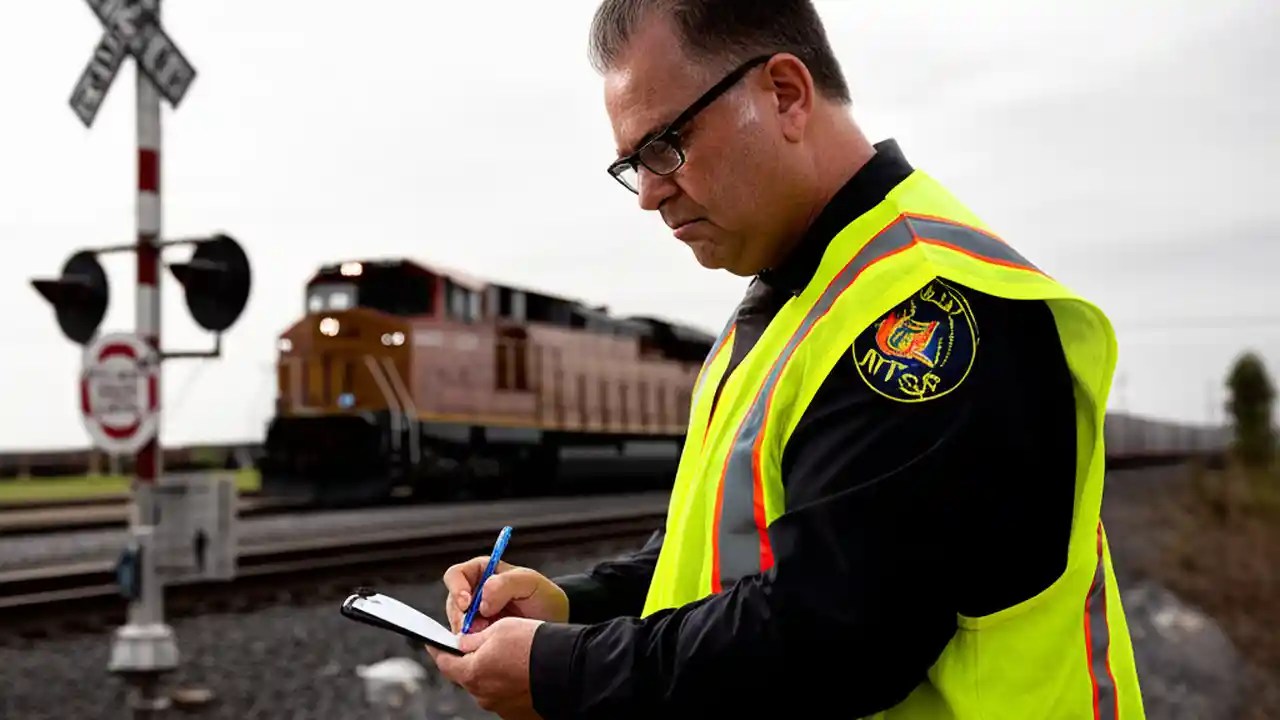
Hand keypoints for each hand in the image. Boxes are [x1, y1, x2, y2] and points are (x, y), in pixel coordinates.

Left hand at [429, 616, 542, 718]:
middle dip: (470, 659)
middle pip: (467, 675)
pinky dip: (506, 682)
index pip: (445, 662)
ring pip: (486, 685)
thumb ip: (474, 638)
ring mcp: (500, 705)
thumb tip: (462, 642)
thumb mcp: (499, 629)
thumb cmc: (534, 646)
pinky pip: (504, 694)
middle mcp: (483, 694)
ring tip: (509, 655)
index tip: (434, 643)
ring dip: (491, 671)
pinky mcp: (516, 711)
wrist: (565, 667)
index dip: (438, 650)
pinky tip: (519, 669)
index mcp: (472, 673)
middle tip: (480, 643)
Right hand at [442, 558, 568, 632]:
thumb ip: (504, 584)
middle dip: (461, 618)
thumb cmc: (544, 597)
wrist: (555, 621)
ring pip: (456, 624)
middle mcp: (474, 592)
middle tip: (477, 629)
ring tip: (488, 636)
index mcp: (482, 571)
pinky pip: (465, 641)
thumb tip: (482, 602)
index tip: (467, 604)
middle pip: (452, 603)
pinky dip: (472, 644)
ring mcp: (474, 615)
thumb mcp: (530, 583)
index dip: (457, 589)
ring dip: (468, 633)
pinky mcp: (478, 636)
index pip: (455, 575)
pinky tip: (487, 645)